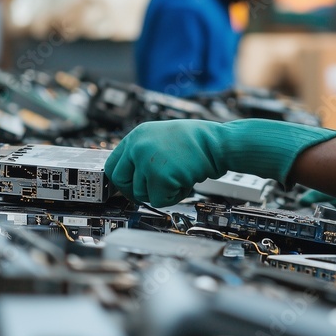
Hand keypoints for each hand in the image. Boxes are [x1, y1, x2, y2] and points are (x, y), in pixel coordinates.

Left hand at [105, 119, 335, 206]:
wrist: (220, 143)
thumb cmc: (197, 141)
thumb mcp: (162, 138)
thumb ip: (144, 152)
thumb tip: (130, 175)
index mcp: (138, 135)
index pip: (114, 165)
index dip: (123, 180)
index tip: (132, 187)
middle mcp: (138, 146)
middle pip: (123, 183)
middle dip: (139, 190)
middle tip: (156, 189)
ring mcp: (148, 161)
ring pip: (142, 194)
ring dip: (161, 192)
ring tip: (179, 177)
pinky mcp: (161, 176)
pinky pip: (160, 200)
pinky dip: (174, 196)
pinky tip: (186, 181)